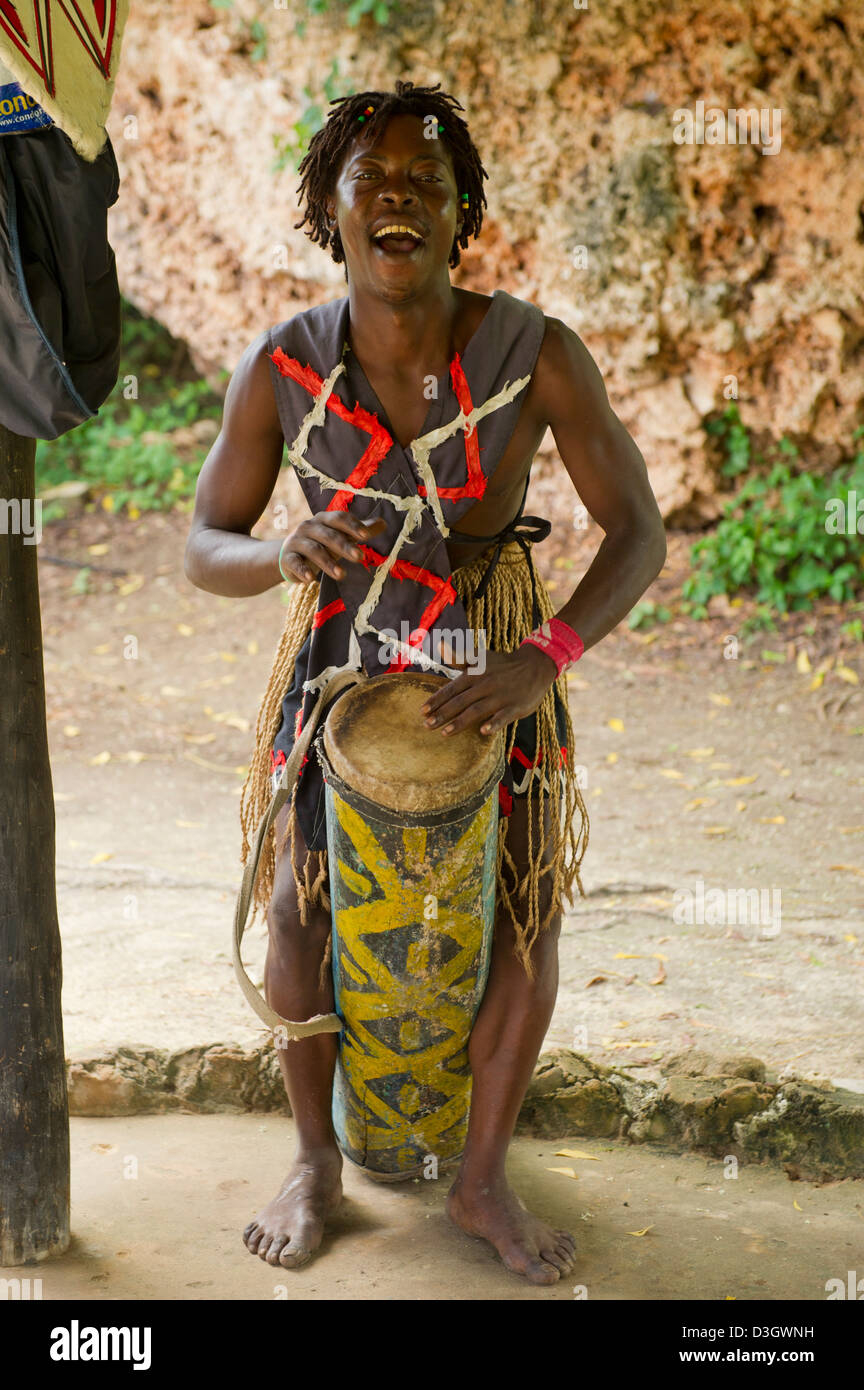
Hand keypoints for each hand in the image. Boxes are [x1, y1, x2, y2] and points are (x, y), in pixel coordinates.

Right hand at [278, 513, 385, 582]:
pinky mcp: (287, 558)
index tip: (366, 536)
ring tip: (342, 575)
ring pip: (313, 550)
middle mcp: (309, 527)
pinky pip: (294, 563)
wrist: (289, 555)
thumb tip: (383, 523)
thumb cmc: (321, 543)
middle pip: (328, 535)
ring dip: (327, 562)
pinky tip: (310, 579)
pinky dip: (302, 570)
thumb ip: (360, 531)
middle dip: (344, 546)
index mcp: (324, 519)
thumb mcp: (340, 536)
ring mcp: (296, 541)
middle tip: (360, 558)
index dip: (353, 526)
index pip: (340, 518)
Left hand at [420, 644, 557, 736]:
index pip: (452, 689)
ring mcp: (500, 696)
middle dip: (442, 714)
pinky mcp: (514, 707)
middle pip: (460, 701)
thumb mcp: (480, 658)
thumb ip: (458, 657)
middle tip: (426, 726)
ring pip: (477, 710)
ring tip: (444, 733)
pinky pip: (502, 717)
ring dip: (460, 722)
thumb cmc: (503, 665)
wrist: (535, 665)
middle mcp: (485, 685)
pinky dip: (493, 723)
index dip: (436, 700)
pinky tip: (483, 731)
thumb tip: (439, 646)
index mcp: (475, 674)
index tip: (422, 711)